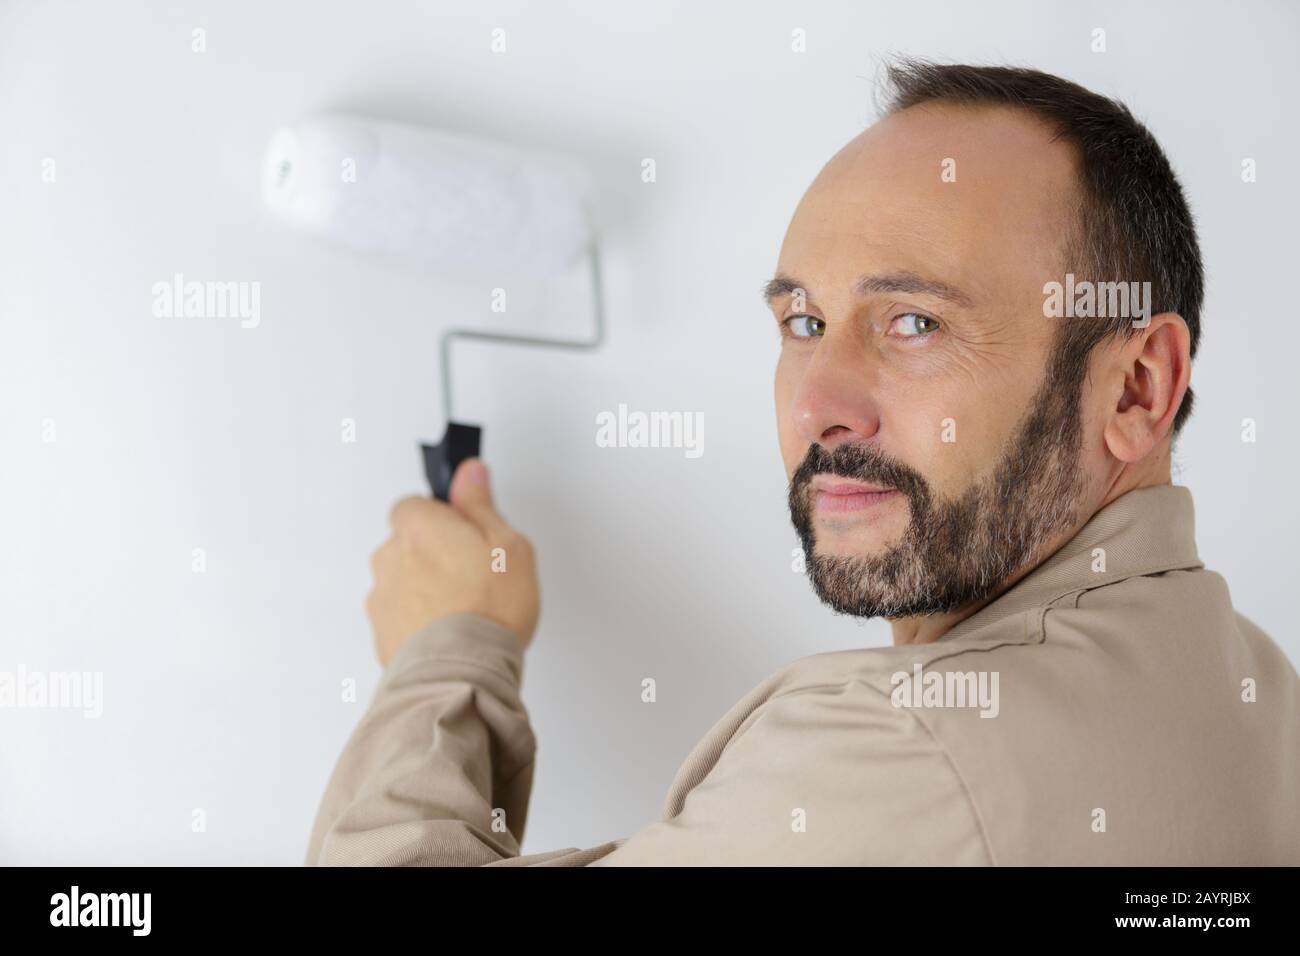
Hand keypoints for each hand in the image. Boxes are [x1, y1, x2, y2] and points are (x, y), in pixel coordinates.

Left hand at [366, 458, 539, 664]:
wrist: (461, 672)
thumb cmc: (488, 609)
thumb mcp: (507, 544)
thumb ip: (480, 503)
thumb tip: (469, 473)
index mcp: (418, 527)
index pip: (415, 504)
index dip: (443, 517)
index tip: (467, 531)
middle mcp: (390, 558)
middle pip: (408, 543)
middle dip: (434, 553)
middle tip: (473, 573)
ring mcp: (382, 598)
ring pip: (403, 581)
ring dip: (425, 589)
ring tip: (465, 610)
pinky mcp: (382, 634)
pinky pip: (401, 617)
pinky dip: (419, 622)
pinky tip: (451, 633)